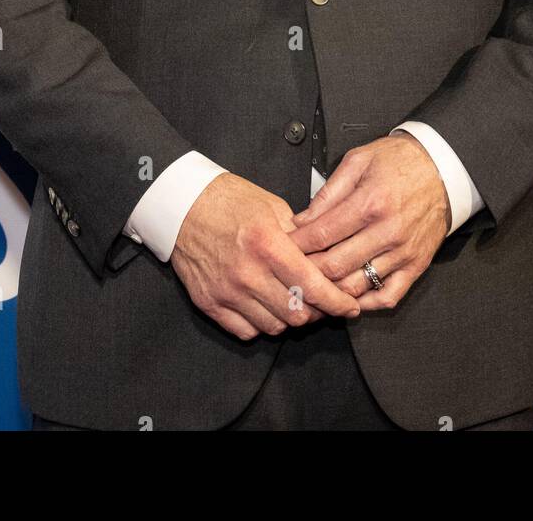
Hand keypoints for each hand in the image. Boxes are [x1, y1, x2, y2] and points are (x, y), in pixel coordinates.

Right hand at [169, 171, 362, 340]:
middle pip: (297, 313)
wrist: (183, 204)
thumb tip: (324, 261)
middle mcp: (247, 272)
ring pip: (274, 327)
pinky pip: (245, 331)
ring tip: (292, 302)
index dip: (337, 302)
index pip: (313, 286)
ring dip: (289, 318)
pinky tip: (264, 306)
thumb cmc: (229, 200)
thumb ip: (300, 237)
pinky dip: (260, 324)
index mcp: (267, 244)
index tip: (349, 307)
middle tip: (321, 302)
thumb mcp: (273, 206)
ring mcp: (226, 291)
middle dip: (316, 311)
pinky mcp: (209, 303)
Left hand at [287, 132, 450, 309]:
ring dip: (331, 290)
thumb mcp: (358, 161)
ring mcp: (403, 252)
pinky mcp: (416, 265)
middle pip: (336, 265)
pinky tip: (348, 298)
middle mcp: (388, 231)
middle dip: (308, 271)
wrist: (442, 169)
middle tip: (291, 271)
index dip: (297, 245)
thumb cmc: (398, 162)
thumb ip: (328, 192)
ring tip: (313, 286)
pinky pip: (388, 297)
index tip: (283, 248)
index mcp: (371, 202)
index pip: (323, 234)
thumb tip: (302, 220)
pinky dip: (365, 304)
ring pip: (357, 286)